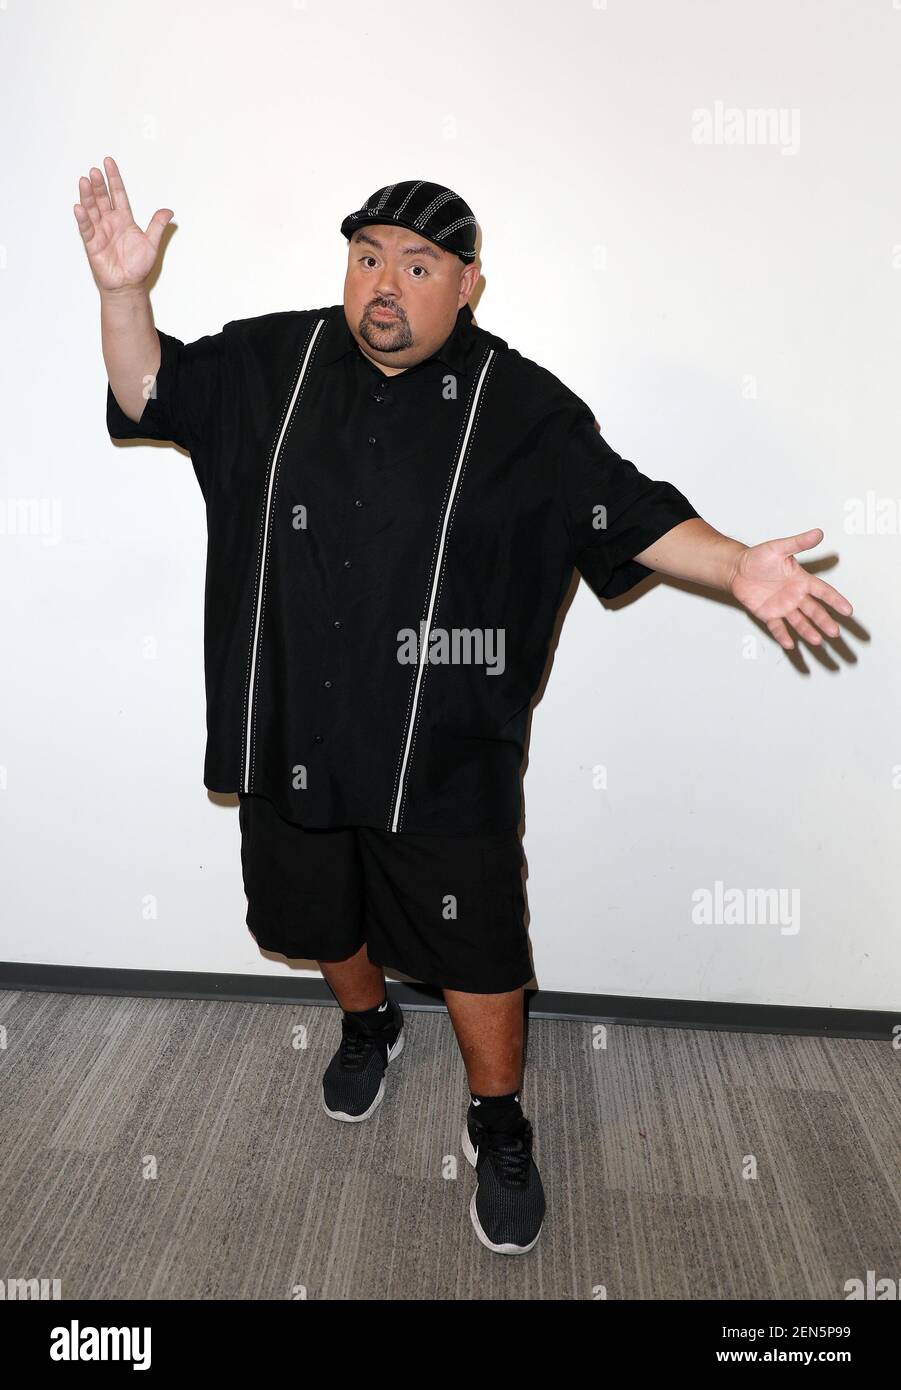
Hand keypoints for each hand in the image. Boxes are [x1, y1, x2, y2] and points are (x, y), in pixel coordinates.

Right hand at [73, 155, 172, 292]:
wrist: (128, 285)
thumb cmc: (137, 266)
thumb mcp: (152, 243)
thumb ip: (158, 225)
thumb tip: (169, 211)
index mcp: (124, 219)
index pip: (117, 194)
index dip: (113, 179)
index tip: (108, 162)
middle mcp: (110, 222)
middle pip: (102, 198)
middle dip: (99, 184)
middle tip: (95, 170)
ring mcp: (100, 231)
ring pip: (92, 210)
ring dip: (87, 196)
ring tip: (84, 181)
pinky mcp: (92, 244)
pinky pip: (86, 229)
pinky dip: (83, 219)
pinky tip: (79, 207)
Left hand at [729, 528, 852, 649]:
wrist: (736, 568)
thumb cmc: (758, 557)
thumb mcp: (779, 548)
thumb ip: (799, 543)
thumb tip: (818, 532)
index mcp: (801, 580)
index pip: (823, 591)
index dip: (836, 600)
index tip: (848, 610)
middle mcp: (795, 595)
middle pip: (814, 611)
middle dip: (825, 621)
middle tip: (834, 632)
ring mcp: (782, 606)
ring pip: (799, 621)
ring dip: (808, 631)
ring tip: (817, 641)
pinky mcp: (768, 614)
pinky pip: (777, 627)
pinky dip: (783, 636)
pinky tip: (789, 644)